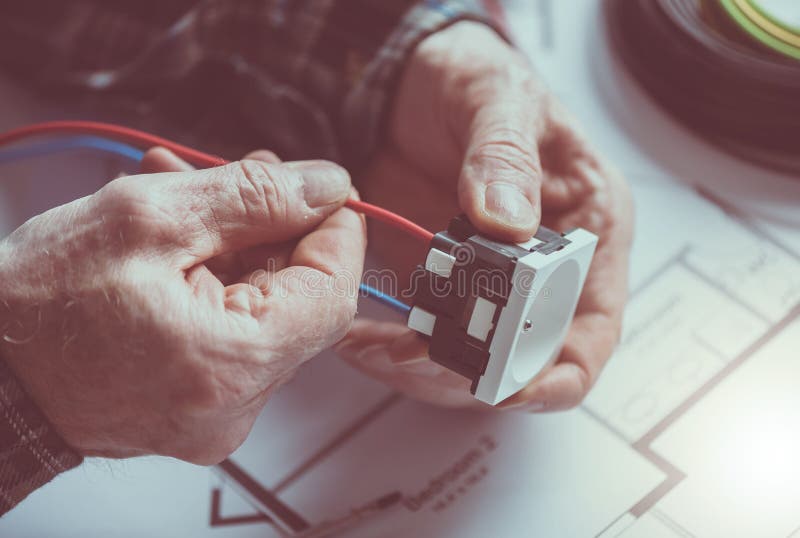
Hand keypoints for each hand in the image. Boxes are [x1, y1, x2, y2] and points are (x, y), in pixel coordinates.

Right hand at [0, 149, 365, 463]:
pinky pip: (233, 335)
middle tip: (249, 177)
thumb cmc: (38, 301)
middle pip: (299, 302)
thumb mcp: (150, 219)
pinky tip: (187, 242)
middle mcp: (235, 405)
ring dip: (241, 248)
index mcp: (233, 364)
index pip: (333, 294)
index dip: (336, 234)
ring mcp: (217, 413)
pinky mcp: (197, 407)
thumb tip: (327, 185)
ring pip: (264, 312)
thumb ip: (253, 198)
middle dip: (279, 230)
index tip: (321, 190)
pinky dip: (219, 283)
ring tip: (198, 196)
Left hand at [336, 21, 633, 410]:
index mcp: (587, 229)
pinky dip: (390, 346)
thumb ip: (506, 157)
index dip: (559, 373)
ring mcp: (488, 282)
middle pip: (526, 358)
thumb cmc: (473, 79)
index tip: (509, 387)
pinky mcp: (439, 283)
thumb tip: (509, 223)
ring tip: (378, 347)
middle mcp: (542, 269)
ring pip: (469, 358)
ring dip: (423, 367)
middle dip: (474, 373)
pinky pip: (421, 335)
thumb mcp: (499, 101)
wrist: (407, 80)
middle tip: (421, 358)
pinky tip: (358, 336)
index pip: (593, 328)